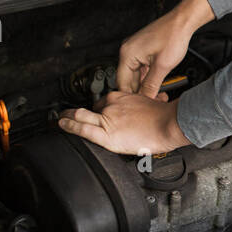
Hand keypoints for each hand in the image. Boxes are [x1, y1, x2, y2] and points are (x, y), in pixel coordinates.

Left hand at [58, 90, 191, 154]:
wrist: (170, 123)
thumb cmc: (166, 117)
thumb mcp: (153, 103)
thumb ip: (145, 104)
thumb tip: (153, 103)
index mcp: (123, 97)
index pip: (104, 102)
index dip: (97, 109)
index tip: (95, 112)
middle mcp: (112, 105)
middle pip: (90, 107)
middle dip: (76, 111)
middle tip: (67, 113)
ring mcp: (108, 119)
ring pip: (82, 115)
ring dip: (68, 117)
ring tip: (60, 120)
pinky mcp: (108, 134)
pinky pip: (83, 129)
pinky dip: (69, 126)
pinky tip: (62, 125)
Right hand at [117, 0, 215, 96]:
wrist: (182, 22)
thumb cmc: (173, 36)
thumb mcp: (162, 66)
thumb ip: (151, 85)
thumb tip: (146, 98)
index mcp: (127, 54)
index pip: (121, 83)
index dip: (131, 97)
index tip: (140, 106)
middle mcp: (127, 50)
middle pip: (127, 79)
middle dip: (138, 91)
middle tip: (149, 102)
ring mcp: (134, 49)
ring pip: (134, 75)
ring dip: (142, 85)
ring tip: (154, 94)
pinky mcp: (142, 49)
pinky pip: (140, 67)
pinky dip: (146, 76)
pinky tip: (154, 83)